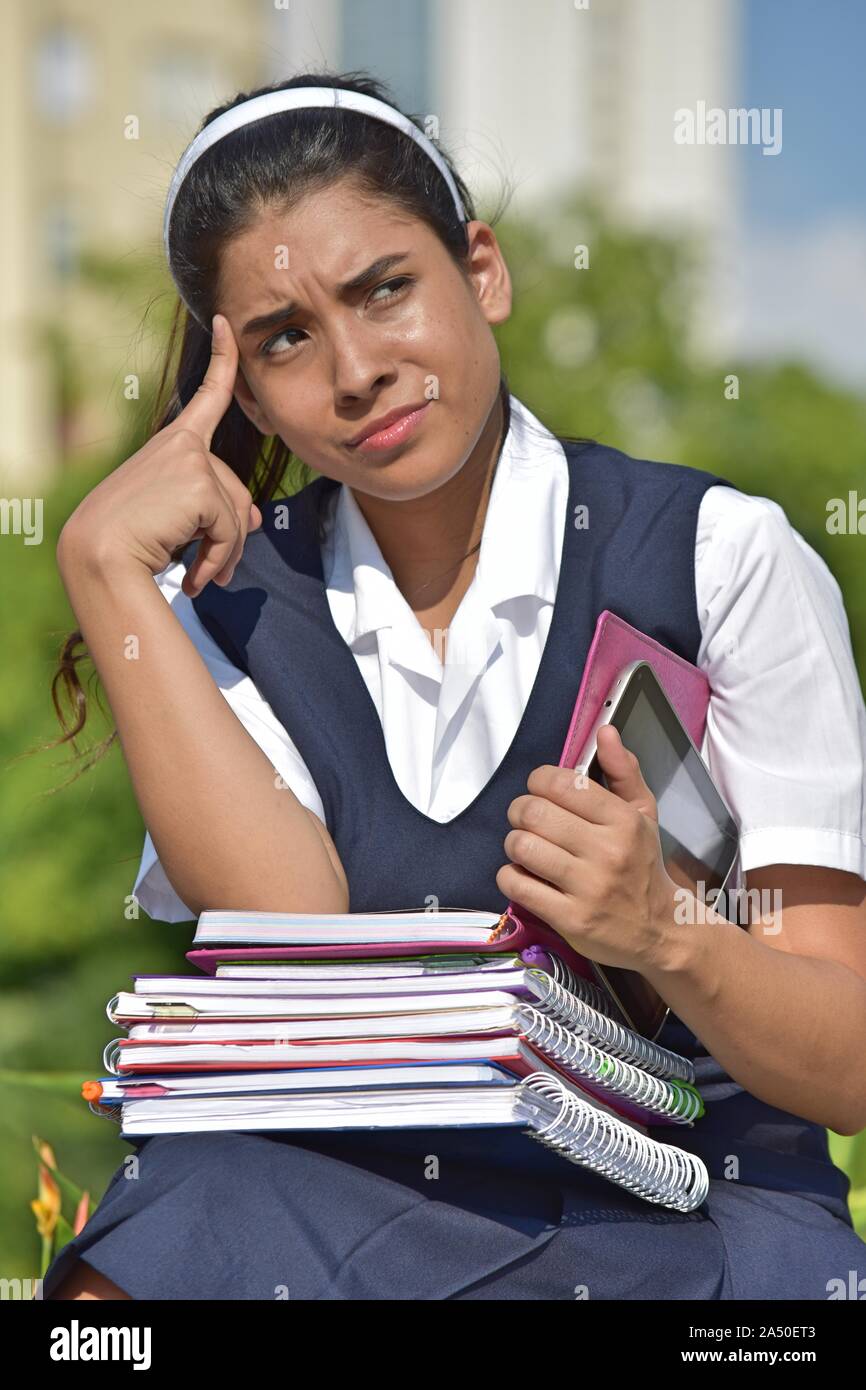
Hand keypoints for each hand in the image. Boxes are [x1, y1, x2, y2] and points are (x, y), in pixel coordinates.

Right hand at [57, 314, 261, 596]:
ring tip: (204, 577)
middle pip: (236, 490)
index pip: (208, 398)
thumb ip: (220, 510)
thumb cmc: (130, 540)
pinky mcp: (199, 482)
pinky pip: (230, 529)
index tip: (227, 325)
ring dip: (225, 554)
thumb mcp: (179, 518)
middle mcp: (182, 445)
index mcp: (172, 445)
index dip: (224, 360)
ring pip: (237, 513)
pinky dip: (219, 560)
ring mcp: (191, 460)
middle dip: (232, 534)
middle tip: (217, 570)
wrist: (100, 556)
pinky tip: (197, 579)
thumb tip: (255, 522)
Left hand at [495, 724, 677, 972]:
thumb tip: (605, 731)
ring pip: (521, 846)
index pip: (560, 783)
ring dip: (514, 844)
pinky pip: (516, 884)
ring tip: (527, 848)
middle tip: (526, 820)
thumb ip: (624, 771)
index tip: (540, 792)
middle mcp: (607, 852)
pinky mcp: (570, 918)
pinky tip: (525, 875)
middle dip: (519, 812)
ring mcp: (588, 887)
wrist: (659, 930)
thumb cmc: (643, 866)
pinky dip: (511, 876)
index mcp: (623, 820)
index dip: (538, 782)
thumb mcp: (643, 814)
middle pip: (532, 813)